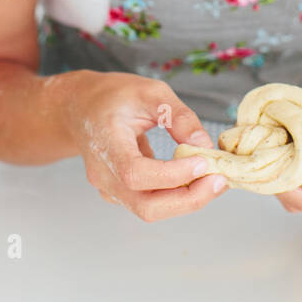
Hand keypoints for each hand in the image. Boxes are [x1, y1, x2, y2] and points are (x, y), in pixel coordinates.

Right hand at [54, 70, 228, 220]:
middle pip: (145, 206)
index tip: (203, 162)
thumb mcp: (150, 92)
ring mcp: (109, 188)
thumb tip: (205, 144)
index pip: (135, 173)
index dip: (171, 175)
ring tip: (213, 181)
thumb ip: (178, 116)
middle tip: (219, 180)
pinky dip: (175, 197)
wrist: (82, 108)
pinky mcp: (119, 193)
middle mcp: (103, 174)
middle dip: (188, 199)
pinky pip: (149, 203)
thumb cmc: (113, 96)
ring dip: (185, 201)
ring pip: (149, 210)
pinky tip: (194, 180)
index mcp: (106, 144)